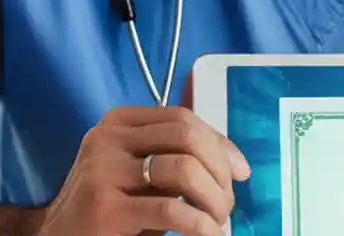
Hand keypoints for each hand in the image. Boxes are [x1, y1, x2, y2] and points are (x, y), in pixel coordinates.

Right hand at [37, 101, 250, 235]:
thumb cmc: (108, 209)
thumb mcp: (140, 174)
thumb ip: (174, 158)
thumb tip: (236, 165)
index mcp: (117, 123)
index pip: (182, 118)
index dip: (219, 143)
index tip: (241, 173)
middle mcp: (106, 139)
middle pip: (186, 137)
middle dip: (219, 170)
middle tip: (228, 204)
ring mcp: (102, 172)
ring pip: (183, 170)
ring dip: (213, 199)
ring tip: (217, 222)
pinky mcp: (104, 209)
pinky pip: (170, 210)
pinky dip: (200, 225)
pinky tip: (208, 235)